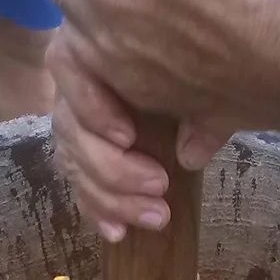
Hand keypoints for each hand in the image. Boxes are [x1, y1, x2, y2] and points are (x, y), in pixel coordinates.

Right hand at [48, 27, 229, 240]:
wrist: (210, 65)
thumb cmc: (206, 58)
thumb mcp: (209, 75)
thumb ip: (202, 108)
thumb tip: (190, 154)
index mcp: (97, 46)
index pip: (68, 67)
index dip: (92, 107)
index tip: (127, 137)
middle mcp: (77, 81)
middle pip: (71, 128)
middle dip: (114, 168)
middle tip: (160, 187)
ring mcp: (78, 120)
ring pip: (73, 162)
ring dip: (111, 198)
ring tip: (156, 218)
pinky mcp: (85, 155)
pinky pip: (80, 185)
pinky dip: (98, 210)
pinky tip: (118, 232)